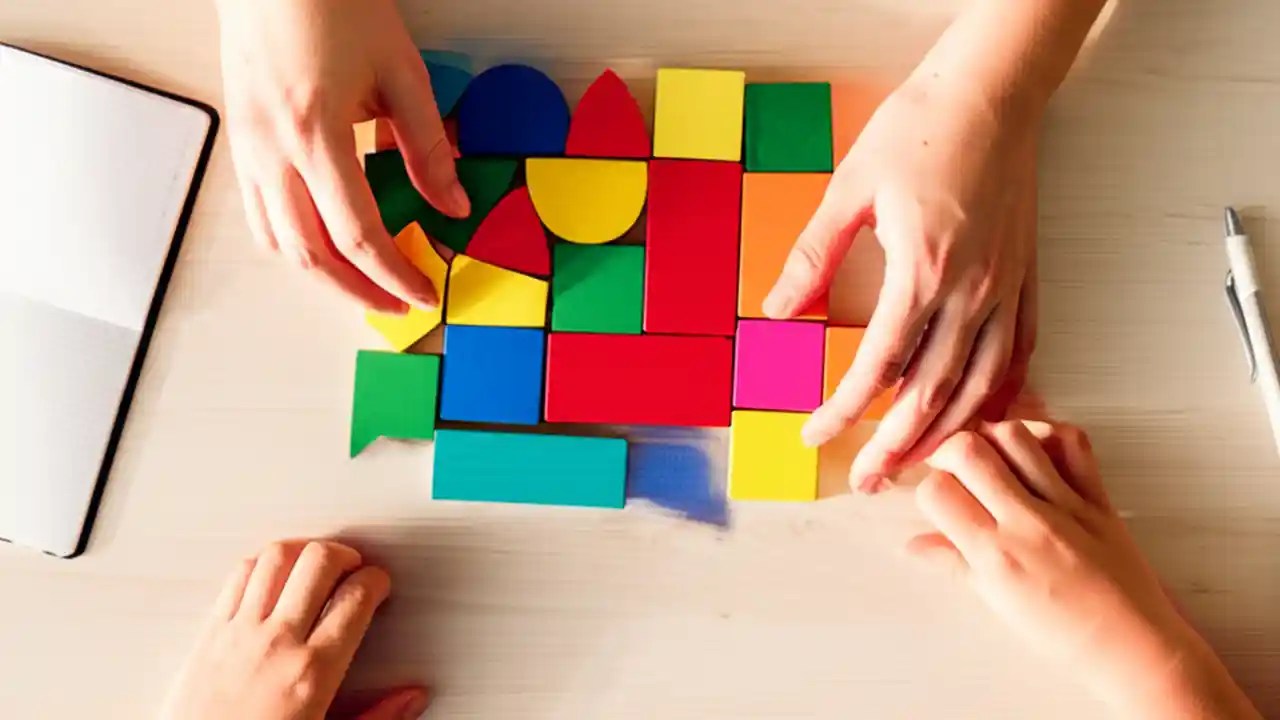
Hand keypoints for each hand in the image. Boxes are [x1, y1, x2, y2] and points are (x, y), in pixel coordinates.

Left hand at [162, 540, 427, 719]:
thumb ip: (377, 716)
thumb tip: (410, 699)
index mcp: (313, 672)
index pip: (355, 597)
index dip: (376, 580)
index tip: (378, 584)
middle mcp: (276, 644)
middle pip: (318, 562)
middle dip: (345, 555)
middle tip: (352, 567)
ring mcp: (239, 634)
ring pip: (276, 558)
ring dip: (303, 551)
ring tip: (315, 562)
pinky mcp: (208, 634)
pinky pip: (238, 577)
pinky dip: (262, 564)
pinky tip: (274, 574)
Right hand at [216, 0, 468, 312]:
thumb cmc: (332, 3)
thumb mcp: (400, 70)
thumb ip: (428, 145)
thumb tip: (453, 204)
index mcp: (314, 132)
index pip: (358, 233)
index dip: (396, 272)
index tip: (426, 291)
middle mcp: (271, 150)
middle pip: (311, 255)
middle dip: (359, 291)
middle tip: (399, 305)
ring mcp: (246, 150)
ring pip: (277, 244)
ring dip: (323, 277)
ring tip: (365, 285)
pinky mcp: (239, 143)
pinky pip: (258, 216)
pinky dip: (293, 245)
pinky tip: (326, 246)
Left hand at [764, 71, 1039, 490]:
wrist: (992, 91)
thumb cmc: (920, 129)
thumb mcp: (849, 189)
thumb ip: (814, 257)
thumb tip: (776, 311)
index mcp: (921, 270)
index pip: (878, 366)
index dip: (844, 410)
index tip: (817, 437)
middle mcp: (972, 290)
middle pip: (933, 393)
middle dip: (897, 447)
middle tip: (867, 484)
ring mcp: (1007, 287)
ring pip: (983, 385)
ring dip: (948, 434)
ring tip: (917, 467)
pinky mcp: (1027, 278)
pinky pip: (1019, 354)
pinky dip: (1001, 395)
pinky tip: (980, 419)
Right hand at [913, 422, 1260, 719]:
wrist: (1134, 647)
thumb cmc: (1065, 636)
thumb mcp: (997, 604)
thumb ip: (954, 564)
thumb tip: (914, 545)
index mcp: (995, 554)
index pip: (937, 492)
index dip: (928, 489)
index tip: (938, 499)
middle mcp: (1027, 521)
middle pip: (968, 450)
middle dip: (949, 450)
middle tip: (954, 468)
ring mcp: (1066, 504)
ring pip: (1016, 435)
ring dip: (992, 436)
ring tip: (992, 456)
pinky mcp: (1098, 496)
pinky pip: (1072, 443)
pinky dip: (1047, 434)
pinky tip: (1034, 450)